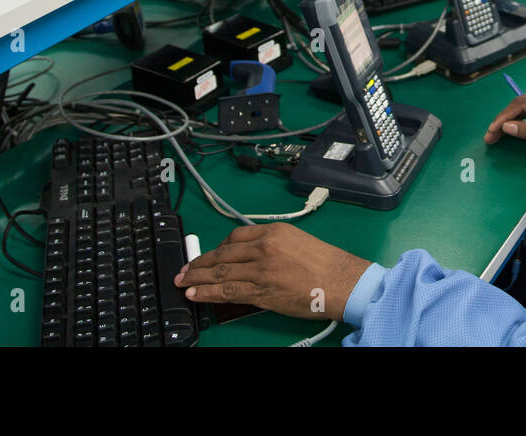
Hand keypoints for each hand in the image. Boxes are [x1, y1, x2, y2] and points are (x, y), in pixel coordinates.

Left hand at [175, 222, 371, 321]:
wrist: (342, 281)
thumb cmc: (326, 263)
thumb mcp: (298, 241)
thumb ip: (272, 245)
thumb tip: (250, 256)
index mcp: (274, 232)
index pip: (234, 237)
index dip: (216, 248)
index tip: (208, 256)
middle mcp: (265, 247)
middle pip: (222, 255)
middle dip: (199, 263)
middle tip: (184, 270)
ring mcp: (261, 270)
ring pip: (221, 274)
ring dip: (197, 278)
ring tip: (183, 283)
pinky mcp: (262, 292)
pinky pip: (228, 292)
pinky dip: (208, 293)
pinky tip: (196, 294)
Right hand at [485, 79, 525, 151]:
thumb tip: (506, 127)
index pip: (520, 104)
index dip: (502, 119)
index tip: (491, 132)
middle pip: (519, 102)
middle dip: (504, 120)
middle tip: (490, 136)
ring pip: (524, 103)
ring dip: (511, 118)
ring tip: (497, 133)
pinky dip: (521, 115)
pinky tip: (512, 125)